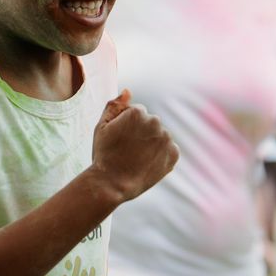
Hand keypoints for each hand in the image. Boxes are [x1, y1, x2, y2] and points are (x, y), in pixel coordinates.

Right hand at [91, 89, 179, 203]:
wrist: (112, 184)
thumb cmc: (104, 154)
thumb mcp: (102, 127)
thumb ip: (114, 105)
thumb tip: (128, 91)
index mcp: (137, 113)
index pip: (136, 112)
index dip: (126, 126)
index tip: (120, 139)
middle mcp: (155, 122)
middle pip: (149, 122)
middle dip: (141, 132)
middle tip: (127, 150)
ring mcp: (166, 139)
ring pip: (159, 135)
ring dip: (151, 143)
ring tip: (136, 158)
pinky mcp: (174, 154)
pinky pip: (168, 149)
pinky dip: (160, 155)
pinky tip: (146, 163)